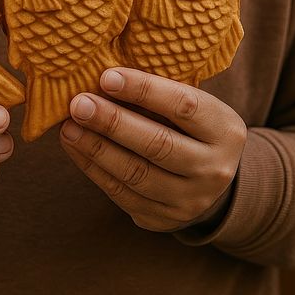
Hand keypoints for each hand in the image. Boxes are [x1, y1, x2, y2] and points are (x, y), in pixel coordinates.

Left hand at [59, 68, 245, 232]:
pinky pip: (121, 193)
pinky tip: (74, 147)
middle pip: (158, 145)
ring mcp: (189, 200)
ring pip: (136, 174)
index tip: (107, 76)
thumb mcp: (194, 106)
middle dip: (113, 122)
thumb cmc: (191, 128)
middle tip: (78, 104)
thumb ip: (160, 93)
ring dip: (96, 148)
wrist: (210, 181)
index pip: (184, 106)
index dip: (144, 90)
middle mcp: (214, 169)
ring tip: (68, 126)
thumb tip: (104, 76)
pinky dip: (93, 168)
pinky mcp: (162, 218)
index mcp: (226, 131)